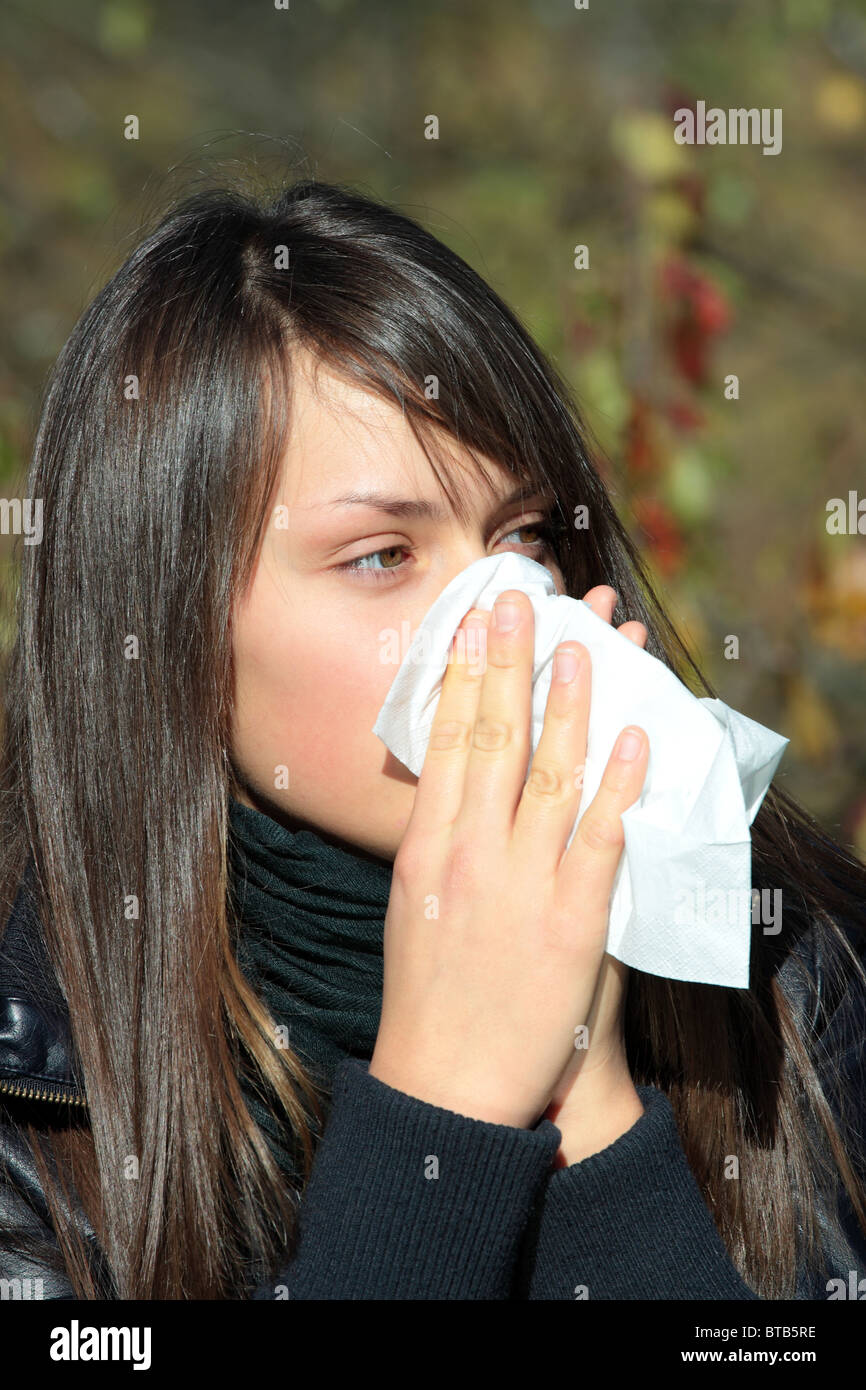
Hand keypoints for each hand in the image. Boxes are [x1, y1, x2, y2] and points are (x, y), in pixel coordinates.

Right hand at [369, 587, 649, 1130]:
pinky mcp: (572, 920)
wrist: (447, 1084)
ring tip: (589, 646)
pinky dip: (618, 784)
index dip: (466, 674)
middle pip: (495, 738)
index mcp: (424, 848)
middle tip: (526, 598)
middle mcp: (469, 854)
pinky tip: (632, 737)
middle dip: (513, 661)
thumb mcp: (409, 904)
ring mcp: (521, 885)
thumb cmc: (427, 994)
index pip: (447, 742)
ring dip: (571, 704)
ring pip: (550, 774)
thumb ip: (434, 838)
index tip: (478, 621)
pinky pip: (600, 838)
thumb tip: (452, 778)